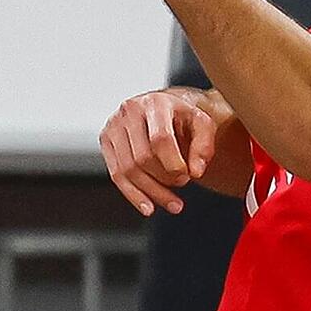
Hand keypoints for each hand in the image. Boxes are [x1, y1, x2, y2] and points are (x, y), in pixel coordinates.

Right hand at [99, 89, 217, 216]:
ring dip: (151, 193)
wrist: (166, 107)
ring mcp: (113, 124)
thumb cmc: (185, 116)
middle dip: (164, 179)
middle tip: (183, 184)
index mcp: (154, 102)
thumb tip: (196, 172)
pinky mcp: (106, 139)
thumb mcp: (203, 124)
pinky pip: (116, 174)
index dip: (173, 165)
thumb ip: (204, 146)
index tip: (188, 177)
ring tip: (173, 204)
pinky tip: (149, 207)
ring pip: (127, 170)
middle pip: (141, 158)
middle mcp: (129, 110)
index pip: (159, 139)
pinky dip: (133, 195)